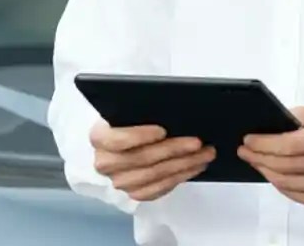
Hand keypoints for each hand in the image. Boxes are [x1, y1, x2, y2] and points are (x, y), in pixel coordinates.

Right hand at [90, 120, 215, 201]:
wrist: (124, 138)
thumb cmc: (130, 120)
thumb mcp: (130, 110)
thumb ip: (141, 111)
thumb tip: (172, 111)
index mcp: (99, 137)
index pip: (117, 139)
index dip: (140, 136)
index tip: (163, 130)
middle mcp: (104, 163)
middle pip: (141, 159)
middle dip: (173, 150)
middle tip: (197, 142)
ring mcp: (119, 181)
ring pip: (155, 175)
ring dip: (183, 165)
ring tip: (204, 154)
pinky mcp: (134, 193)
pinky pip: (160, 189)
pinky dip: (180, 177)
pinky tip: (195, 166)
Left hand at [237, 106, 303, 209]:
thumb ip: (297, 116)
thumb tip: (269, 124)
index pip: (289, 145)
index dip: (264, 144)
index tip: (248, 140)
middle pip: (285, 165)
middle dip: (258, 157)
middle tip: (244, 151)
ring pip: (287, 182)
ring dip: (265, 172)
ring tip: (254, 162)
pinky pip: (295, 196)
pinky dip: (279, 185)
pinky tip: (271, 174)